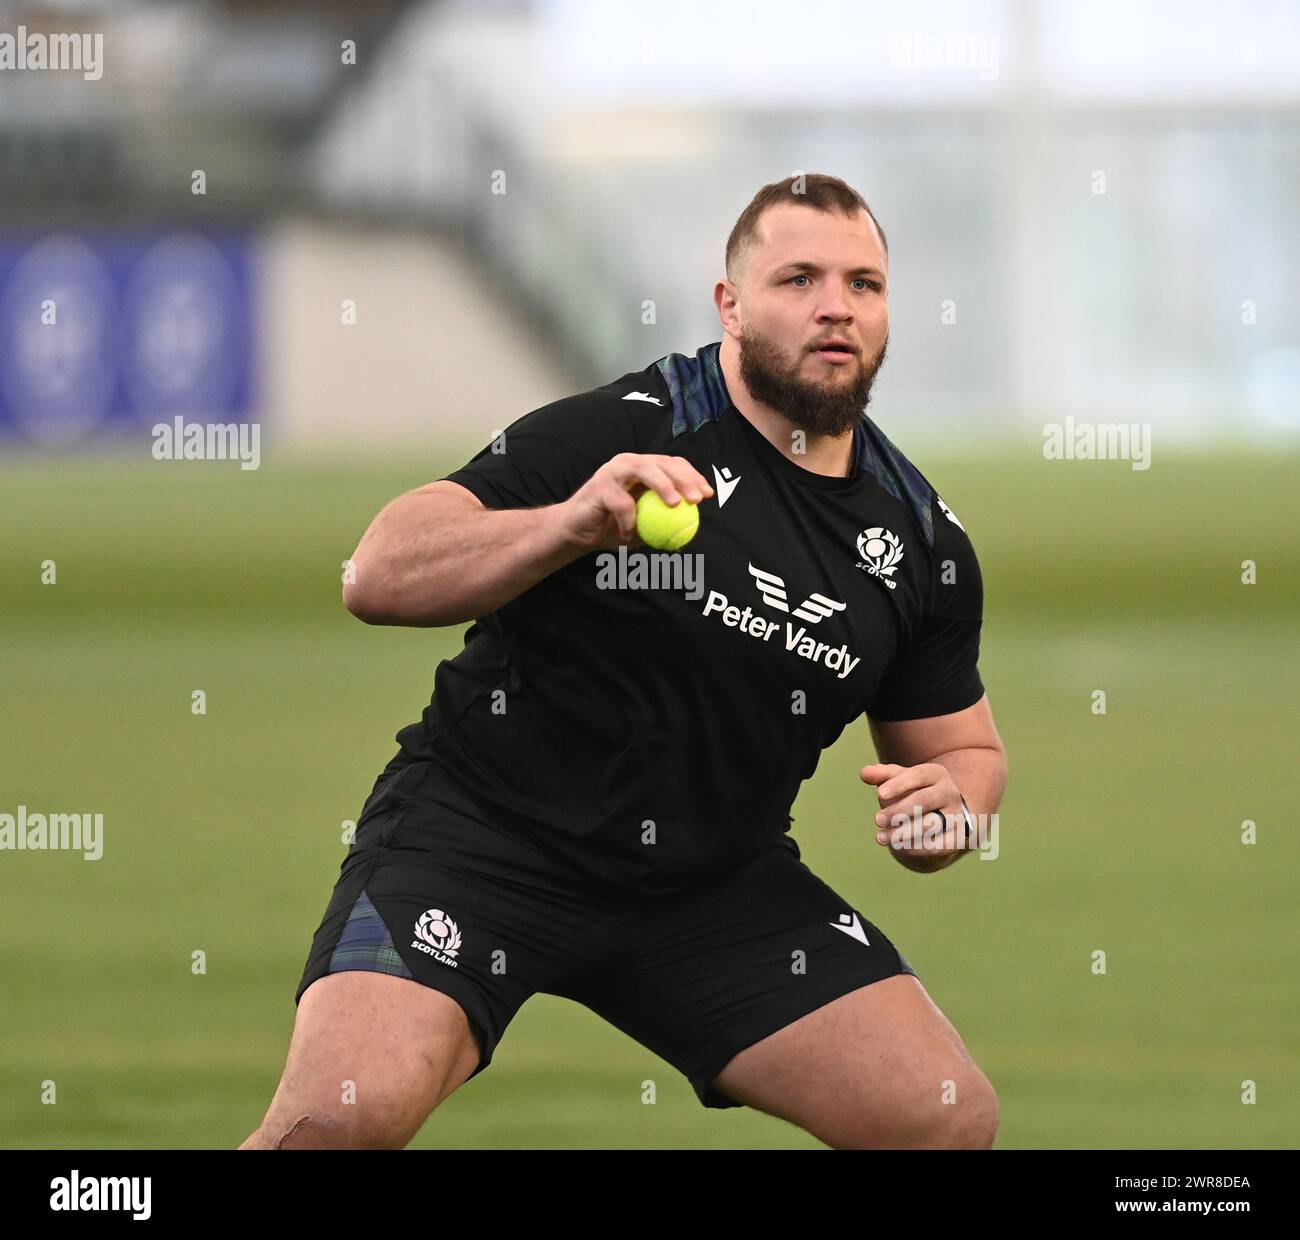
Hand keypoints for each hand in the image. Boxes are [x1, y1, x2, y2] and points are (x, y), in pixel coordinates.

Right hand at [554, 453, 713, 552]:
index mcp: (643, 469)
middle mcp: (629, 464)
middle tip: (696, 498)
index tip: (707, 495)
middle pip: (662, 462)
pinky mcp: (598, 485)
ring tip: (675, 504)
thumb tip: (694, 523)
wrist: (575, 533)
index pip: (673, 465)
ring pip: (643, 469)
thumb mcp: (645, 527)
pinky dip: (629, 520)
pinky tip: (628, 533)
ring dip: (663, 485)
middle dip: (684, 477)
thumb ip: (665, 521)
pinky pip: (621, 502)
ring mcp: (612, 472)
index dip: (693, 476)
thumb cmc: (611, 528)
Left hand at [860, 762, 967, 872]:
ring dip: (903, 832)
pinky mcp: (958, 838)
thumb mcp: (898, 781)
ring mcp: (957, 815)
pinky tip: (899, 847)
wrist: (941, 818)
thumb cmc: (913, 794)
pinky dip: (917, 847)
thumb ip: (881, 775)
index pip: (918, 775)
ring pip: (931, 824)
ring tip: (882, 838)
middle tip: (877, 820)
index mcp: (936, 774)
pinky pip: (939, 845)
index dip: (898, 784)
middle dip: (898, 811)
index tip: (879, 794)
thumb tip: (864, 773)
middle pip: (924, 800)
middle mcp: (950, 792)